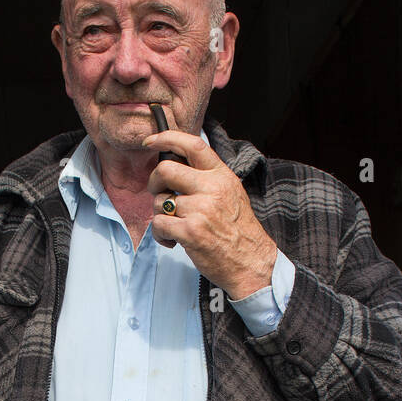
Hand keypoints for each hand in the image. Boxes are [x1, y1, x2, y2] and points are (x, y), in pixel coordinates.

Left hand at [143, 128, 277, 297]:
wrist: (251, 262)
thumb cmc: (238, 231)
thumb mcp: (230, 193)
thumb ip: (207, 178)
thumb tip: (177, 167)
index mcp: (221, 176)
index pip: (193, 145)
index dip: (167, 138)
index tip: (150, 142)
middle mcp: (211, 188)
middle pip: (165, 170)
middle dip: (154, 182)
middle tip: (159, 194)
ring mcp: (200, 209)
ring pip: (159, 202)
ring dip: (160, 215)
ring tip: (175, 227)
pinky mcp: (190, 231)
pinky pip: (159, 224)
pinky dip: (160, 234)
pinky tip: (173, 240)